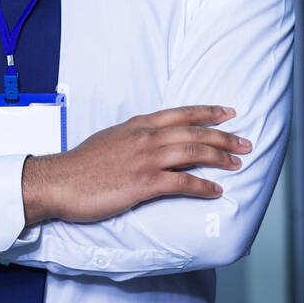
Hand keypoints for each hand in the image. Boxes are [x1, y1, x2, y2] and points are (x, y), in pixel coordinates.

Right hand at [22, 105, 250, 224]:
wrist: (58, 181)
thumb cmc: (81, 165)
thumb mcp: (110, 139)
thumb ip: (134, 137)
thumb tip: (151, 140)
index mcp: (138, 125)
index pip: (181, 113)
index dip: (208, 112)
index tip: (229, 112)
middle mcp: (145, 137)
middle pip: (194, 132)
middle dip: (224, 137)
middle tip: (245, 143)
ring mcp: (145, 159)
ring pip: (193, 153)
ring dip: (219, 158)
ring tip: (236, 164)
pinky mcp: (142, 184)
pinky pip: (181, 182)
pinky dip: (202, 186)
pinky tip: (215, 190)